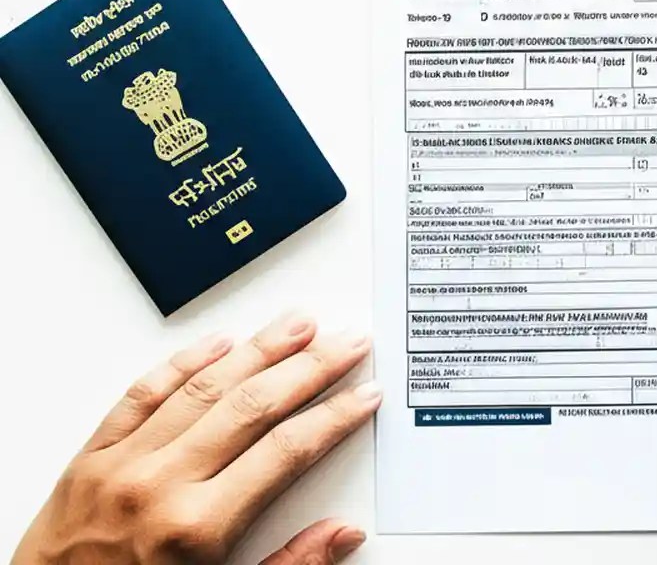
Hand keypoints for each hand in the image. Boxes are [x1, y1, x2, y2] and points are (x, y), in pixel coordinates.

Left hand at [12, 314, 379, 564]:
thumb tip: (343, 533)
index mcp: (197, 528)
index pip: (287, 452)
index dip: (334, 417)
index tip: (364, 395)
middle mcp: (159, 486)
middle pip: (253, 407)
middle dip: (310, 368)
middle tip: (346, 343)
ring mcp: (121, 465)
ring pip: (203, 389)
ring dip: (257, 351)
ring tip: (296, 325)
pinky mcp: (90, 458)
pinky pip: (141, 395)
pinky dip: (182, 365)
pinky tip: (218, 344)